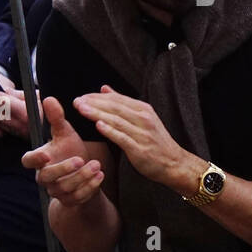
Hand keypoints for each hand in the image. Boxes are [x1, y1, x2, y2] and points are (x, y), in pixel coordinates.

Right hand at [21, 96, 105, 206]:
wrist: (85, 175)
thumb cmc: (71, 151)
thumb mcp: (66, 134)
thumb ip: (56, 119)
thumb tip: (49, 98)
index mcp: (41, 160)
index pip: (28, 161)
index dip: (35, 158)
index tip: (46, 153)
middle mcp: (45, 177)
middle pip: (46, 177)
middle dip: (64, 169)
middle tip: (81, 159)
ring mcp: (57, 191)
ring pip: (65, 188)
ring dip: (82, 177)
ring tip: (97, 165)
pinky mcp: (70, 200)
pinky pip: (77, 197)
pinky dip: (90, 187)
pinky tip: (100, 176)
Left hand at [72, 85, 188, 187]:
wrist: (174, 163)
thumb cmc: (156, 142)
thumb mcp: (143, 118)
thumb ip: (123, 103)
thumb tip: (104, 88)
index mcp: (144, 110)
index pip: (117, 99)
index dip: (97, 97)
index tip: (82, 97)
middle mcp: (145, 119)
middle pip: (115, 108)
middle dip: (94, 103)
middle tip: (77, 101)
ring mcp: (143, 134)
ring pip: (117, 121)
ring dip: (98, 114)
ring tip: (82, 110)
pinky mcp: (140, 149)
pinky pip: (123, 138)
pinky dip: (111, 131)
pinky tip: (98, 126)